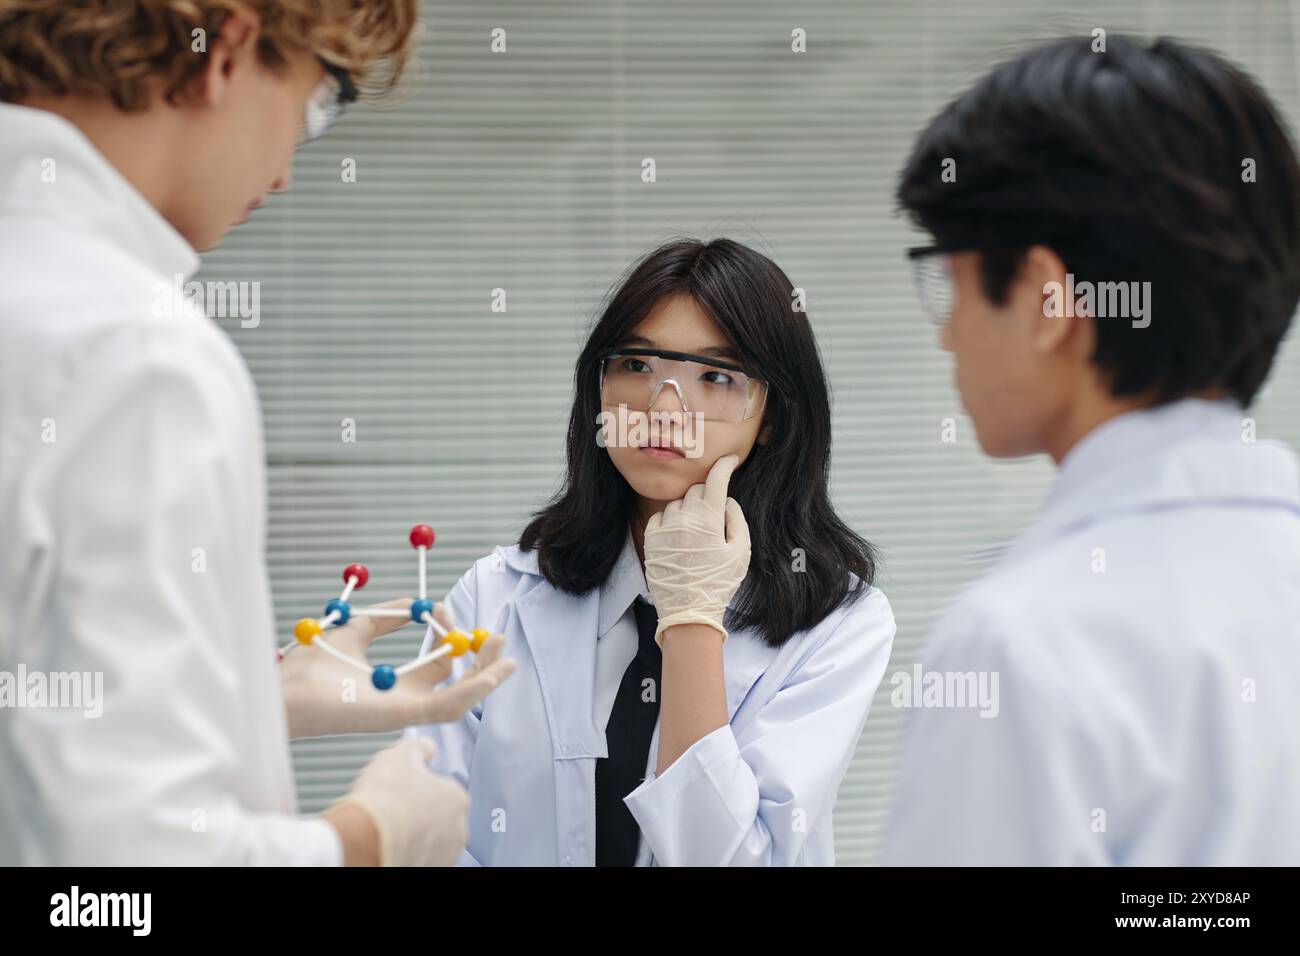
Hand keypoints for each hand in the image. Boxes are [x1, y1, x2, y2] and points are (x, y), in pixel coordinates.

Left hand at [282, 598, 516, 738]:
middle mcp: (407, 700)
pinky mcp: (406, 716)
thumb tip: (413, 603)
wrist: (287, 690)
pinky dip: (474, 690)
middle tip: (496, 636)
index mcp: (397, 685)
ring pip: (462, 697)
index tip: (439, 607)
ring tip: (504, 653)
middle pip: (458, 681)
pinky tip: (490, 674)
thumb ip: (385, 619)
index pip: (438, 662)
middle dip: (481, 659)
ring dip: (487, 675)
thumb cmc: (310, 666)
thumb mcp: (355, 630)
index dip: (446, 633)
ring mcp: (409, 710)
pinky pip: (449, 706)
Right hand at [328, 737, 468, 866]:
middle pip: (440, 817)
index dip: (420, 788)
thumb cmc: (385, 798)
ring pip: (432, 840)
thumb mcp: (401, 755)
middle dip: (421, 813)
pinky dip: (410, 853)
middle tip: (395, 810)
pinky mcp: (430, 870)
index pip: (443, 789)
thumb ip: (420, 747)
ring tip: (390, 830)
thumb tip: (427, 748)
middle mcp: (459, 829)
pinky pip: (422, 858)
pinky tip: (392, 845)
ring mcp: (445, 855)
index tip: (402, 790)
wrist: (366, 839)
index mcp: (457, 798)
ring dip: (416, 835)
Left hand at [643, 454, 750, 643]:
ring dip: (689, 509)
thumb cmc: (718, 584)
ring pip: (679, 501)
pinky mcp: (651, 537)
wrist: (687, 612)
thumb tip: (727, 500)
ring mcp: (665, 526)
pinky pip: (662, 515)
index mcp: (710, 519)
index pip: (716, 479)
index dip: (725, 465)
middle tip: (715, 517)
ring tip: (697, 534)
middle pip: (698, 489)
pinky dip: (672, 520)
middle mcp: (685, 517)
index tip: (730, 460)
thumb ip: (737, 520)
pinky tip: (680, 538)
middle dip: (709, 496)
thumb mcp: (741, 553)